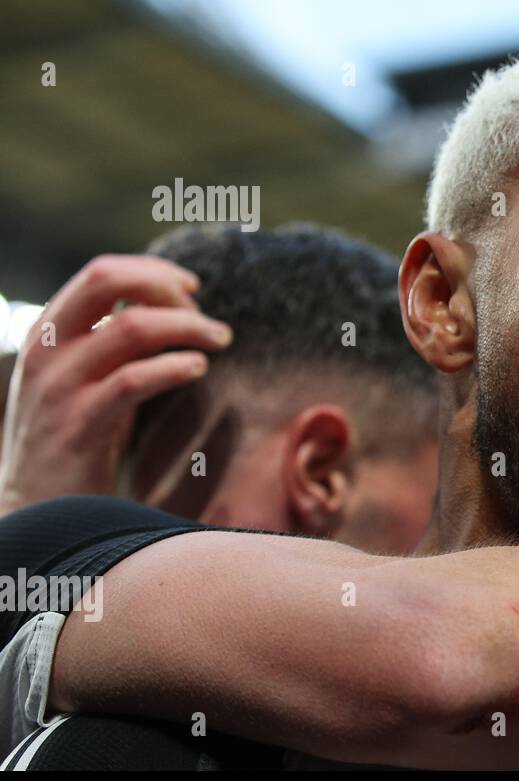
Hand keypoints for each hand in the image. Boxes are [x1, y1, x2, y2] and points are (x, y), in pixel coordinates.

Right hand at [0, 254, 231, 515]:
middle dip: (164, 286)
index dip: (153, 273)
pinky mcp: (78, 425)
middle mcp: (47, 350)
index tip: (192, 288)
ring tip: (220, 339)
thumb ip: (112, 340)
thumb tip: (166, 307)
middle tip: (205, 313)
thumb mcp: (87, 376)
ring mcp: (59, 386)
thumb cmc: (74, 436)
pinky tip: (198, 367)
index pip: (101, 273)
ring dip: (187, 326)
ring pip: (130, 327)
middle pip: (106, 280)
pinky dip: (173, 366)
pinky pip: (132, 380)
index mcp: (48, 331)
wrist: (37, 508)